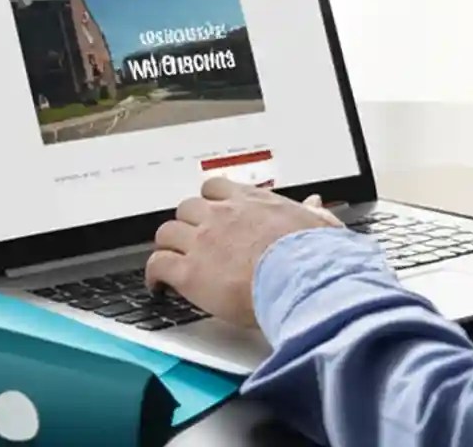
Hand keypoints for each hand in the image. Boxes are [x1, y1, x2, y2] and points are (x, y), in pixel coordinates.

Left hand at [145, 177, 341, 328]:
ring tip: (173, 259)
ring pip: (167, 232)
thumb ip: (311, 212)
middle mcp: (221, 216)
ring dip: (169, 246)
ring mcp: (202, 242)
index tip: (211, 211)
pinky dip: (155, 274)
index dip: (209, 201)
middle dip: (187, 223)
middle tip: (191, 239)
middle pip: (186, 208)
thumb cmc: (311, 256)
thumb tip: (314, 203)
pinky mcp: (190, 272)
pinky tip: (158, 284)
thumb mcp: (318, 224)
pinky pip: (158, 264)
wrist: (300, 279)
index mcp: (250, 202)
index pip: (215, 188)